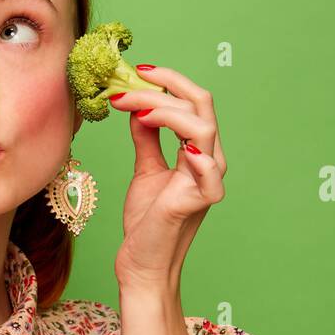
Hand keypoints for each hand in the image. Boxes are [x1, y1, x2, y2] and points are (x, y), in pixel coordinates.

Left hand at [108, 65, 227, 293]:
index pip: (193, 101)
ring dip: (164, 110)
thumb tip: (139, 105)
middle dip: (161, 88)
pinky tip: (169, 140)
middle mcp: (209, 160)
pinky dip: (194, 153)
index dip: (168, 81)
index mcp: (198, 150)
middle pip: (200, 105)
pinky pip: (209, 172)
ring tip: (133, 109)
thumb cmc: (147, 221)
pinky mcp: (199, 201)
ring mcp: (207, 180)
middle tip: (125, 86)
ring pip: (200, 128)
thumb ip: (146, 138)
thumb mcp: (145, 169)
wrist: (142, 262)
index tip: (136, 71)